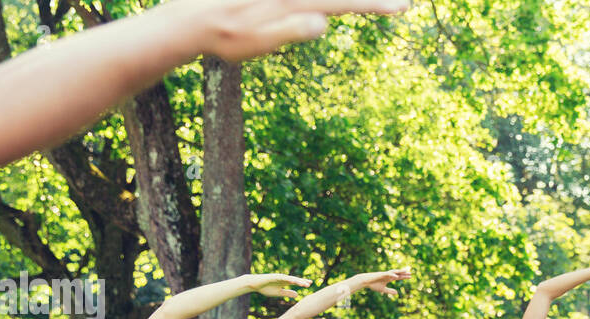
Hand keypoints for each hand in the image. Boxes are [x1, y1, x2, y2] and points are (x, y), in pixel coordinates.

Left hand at [195, 0, 410, 61]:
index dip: (372, 3)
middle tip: (399, 4)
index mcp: (292, 2)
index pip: (341, 1)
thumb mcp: (256, 43)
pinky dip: (315, 10)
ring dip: (343, 2)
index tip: (401, 6)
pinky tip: (320, 13)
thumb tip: (324, 20)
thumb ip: (290, 30)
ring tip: (367, 5)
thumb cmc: (223, 39)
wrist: (188, 20)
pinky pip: (303, 2)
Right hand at [252, 273, 309, 298]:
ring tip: (304, 283)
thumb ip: (288, 293)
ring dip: (297, 281)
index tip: (310, 284)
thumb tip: (297, 295)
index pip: (295, 282)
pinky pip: (282, 278)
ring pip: (289, 278)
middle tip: (310, 283)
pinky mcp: (274, 277)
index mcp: (284, 282)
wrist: (255, 285)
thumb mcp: (279, 293)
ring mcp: (278, 277)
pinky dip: (287, 279)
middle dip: (302, 281)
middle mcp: (283, 278)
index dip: (302, 283)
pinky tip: (293, 280)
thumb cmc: (266, 288)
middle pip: (294, 279)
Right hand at [359, 268, 411, 296]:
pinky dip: (392, 275)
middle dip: (404, 274)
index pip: (398, 277)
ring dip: (399, 272)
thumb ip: (389, 291)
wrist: (365, 281)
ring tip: (405, 271)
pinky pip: (388, 274)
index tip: (410, 277)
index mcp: (389, 279)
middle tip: (411, 273)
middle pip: (398, 274)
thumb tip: (397, 293)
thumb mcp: (383, 289)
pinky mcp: (381, 274)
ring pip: (394, 272)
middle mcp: (388, 275)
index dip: (404, 277)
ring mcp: (385, 274)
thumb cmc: (373, 285)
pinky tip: (396, 276)